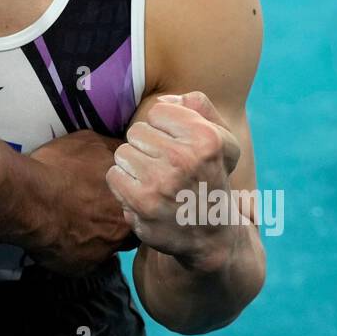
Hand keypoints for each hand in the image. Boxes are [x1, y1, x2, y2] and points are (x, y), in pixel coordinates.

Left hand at [26, 130, 139, 274]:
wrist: (32, 200)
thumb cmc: (54, 236)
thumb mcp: (81, 265)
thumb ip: (102, 259)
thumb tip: (109, 257)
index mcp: (128, 224)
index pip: (138, 222)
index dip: (125, 220)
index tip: (112, 220)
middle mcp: (128, 189)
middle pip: (132, 188)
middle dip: (120, 192)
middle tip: (96, 196)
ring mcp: (112, 160)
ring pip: (120, 163)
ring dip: (109, 169)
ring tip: (85, 176)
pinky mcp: (93, 139)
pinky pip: (98, 144)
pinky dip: (88, 152)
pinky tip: (72, 159)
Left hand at [105, 91, 241, 271]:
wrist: (211, 235)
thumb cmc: (211, 178)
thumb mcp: (223, 140)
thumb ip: (199, 107)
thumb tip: (166, 100)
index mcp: (206, 139)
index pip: (158, 112)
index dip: (165, 129)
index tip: (180, 147)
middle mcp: (185, 159)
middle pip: (137, 131)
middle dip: (148, 147)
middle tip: (167, 168)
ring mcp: (162, 183)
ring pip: (123, 152)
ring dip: (135, 166)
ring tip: (156, 181)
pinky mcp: (142, 204)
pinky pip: (113, 175)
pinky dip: (124, 185)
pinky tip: (144, 195)